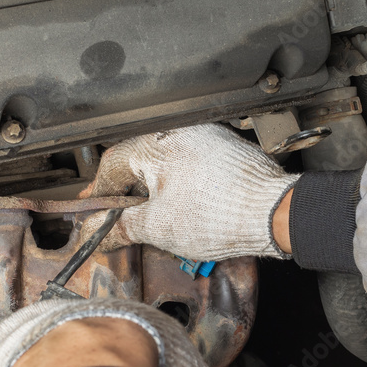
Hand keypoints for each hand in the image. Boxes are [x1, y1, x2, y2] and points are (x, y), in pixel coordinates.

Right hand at [79, 124, 300, 260]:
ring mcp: (206, 139)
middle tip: (120, 218)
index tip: (95, 210)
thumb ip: (122, 227)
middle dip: (128, 192)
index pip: (113, 164)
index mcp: (156, 144)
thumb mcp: (157, 227)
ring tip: (155, 218)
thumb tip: (102, 233)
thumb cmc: (220, 213)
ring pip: (166, 164)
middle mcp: (181, 133)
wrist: (271, 213)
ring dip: (155, 190)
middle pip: (139, 162)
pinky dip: (180, 185)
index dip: (100, 192)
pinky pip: (191, 165)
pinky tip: (185, 208)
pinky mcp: (227, 152)